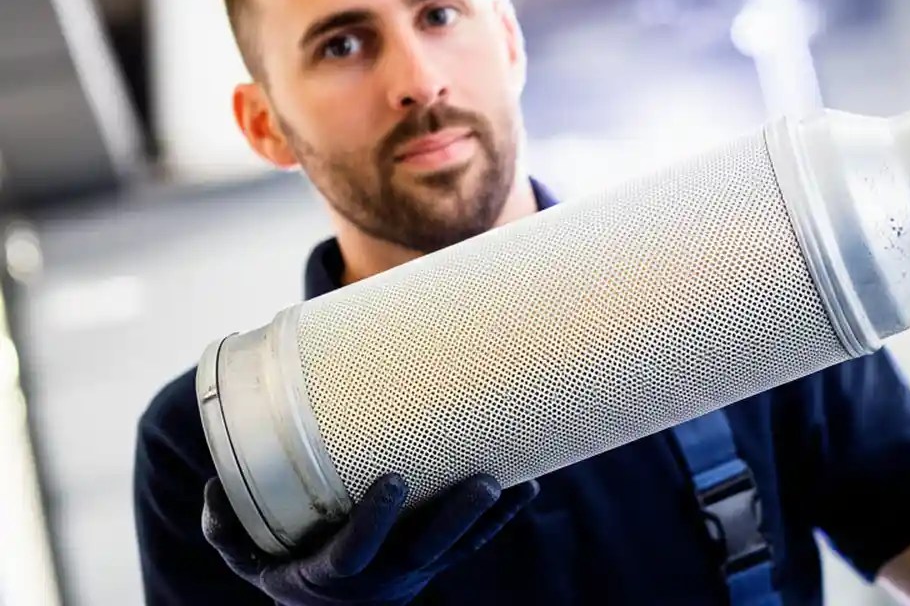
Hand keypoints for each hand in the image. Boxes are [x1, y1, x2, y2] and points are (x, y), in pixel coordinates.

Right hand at [202, 473, 537, 604]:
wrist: (328, 605)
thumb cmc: (284, 562)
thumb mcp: (246, 555)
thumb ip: (226, 527)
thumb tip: (215, 485)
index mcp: (332, 575)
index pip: (356, 553)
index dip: (375, 522)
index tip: (392, 480)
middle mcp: (381, 577)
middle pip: (424, 551)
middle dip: (453, 517)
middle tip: (481, 482)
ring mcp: (415, 570)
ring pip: (456, 548)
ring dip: (487, 516)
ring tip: (515, 479)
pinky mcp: (438, 560)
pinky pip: (474, 542)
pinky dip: (502, 517)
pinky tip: (530, 484)